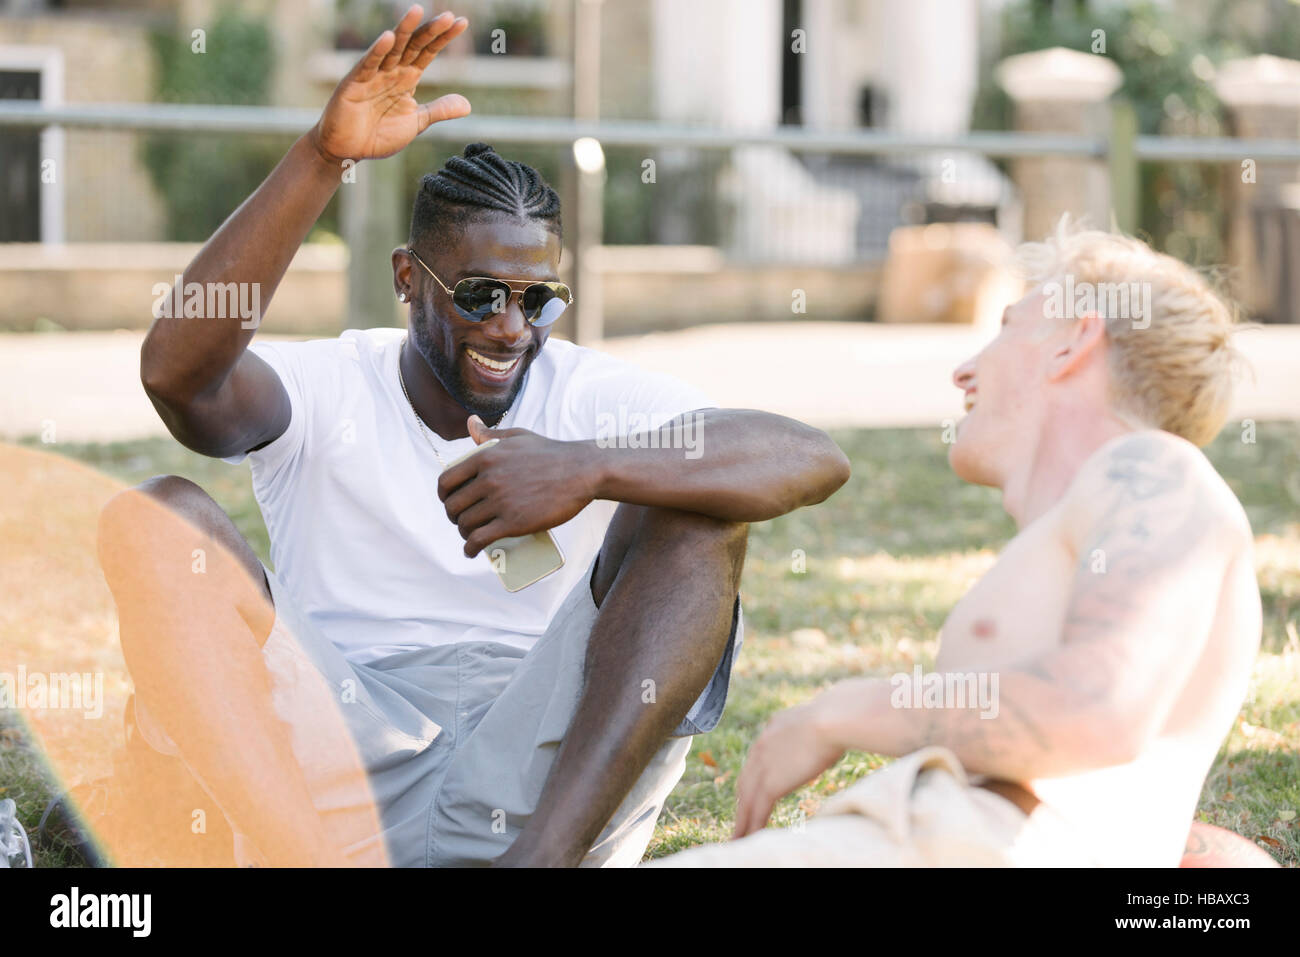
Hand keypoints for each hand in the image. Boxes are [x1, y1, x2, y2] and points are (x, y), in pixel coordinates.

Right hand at [310, 6, 470, 165]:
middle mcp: (391, 71)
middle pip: (413, 45)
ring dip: (404, 30)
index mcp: (406, 78)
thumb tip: (468, 105)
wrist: (349, 150)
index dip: (443, 38)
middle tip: (448, 16)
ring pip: (391, 48)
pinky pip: (368, 64)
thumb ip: (438, 110)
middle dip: (430, 31)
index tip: (462, 23)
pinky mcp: (354, 83)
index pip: (427, 52)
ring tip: (418, 11)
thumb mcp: (416, 123)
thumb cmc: (379, 134)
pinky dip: (377, 51)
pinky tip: (388, 37)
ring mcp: (372, 74)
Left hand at [438, 416, 600, 557]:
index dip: (444, 496)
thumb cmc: (551, 453)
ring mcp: (500, 501)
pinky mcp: (514, 522)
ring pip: (466, 525)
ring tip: (472, 536)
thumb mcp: (517, 436)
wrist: (582, 471)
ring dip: (464, 534)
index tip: (451, 501)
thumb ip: (490, 433)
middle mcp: (488, 479)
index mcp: (485, 457)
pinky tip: (472, 552)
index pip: (447, 481)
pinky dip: (470, 549)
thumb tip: (470, 422)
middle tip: (465, 520)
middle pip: (454, 506)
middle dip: (454, 517)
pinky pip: (480, 539)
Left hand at [732, 694, 844, 838]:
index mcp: (772, 729)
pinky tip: (749, 839)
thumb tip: (828, 737)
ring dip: (742, 821)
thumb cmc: (839, 718)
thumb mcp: (820, 720)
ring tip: (738, 838)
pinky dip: (752, 827)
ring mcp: (762, 767)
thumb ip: (814, 731)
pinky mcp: (770, 784)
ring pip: (746, 800)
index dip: (754, 777)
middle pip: (745, 781)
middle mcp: (761, 747)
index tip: (752, 790)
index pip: (756, 758)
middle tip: (741, 818)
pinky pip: (757, 811)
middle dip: (743, 801)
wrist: (830, 720)